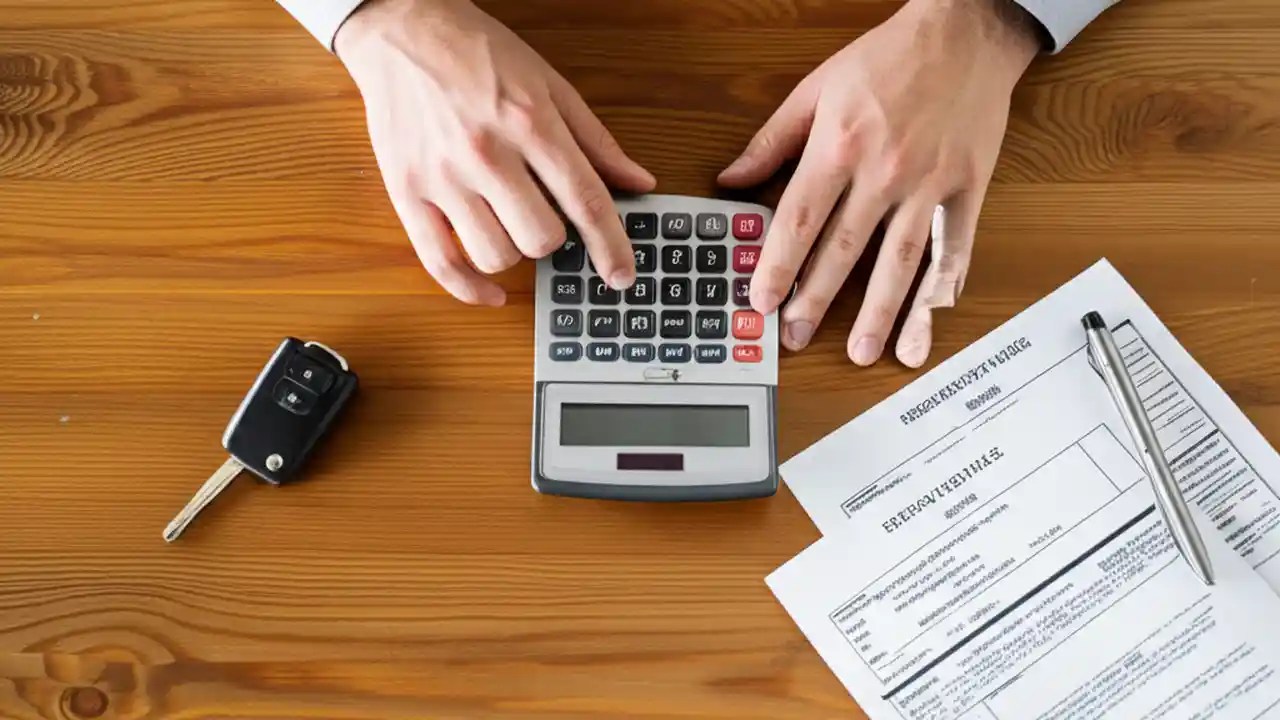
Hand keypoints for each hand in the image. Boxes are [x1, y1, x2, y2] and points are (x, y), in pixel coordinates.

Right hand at [337, 0, 654, 305]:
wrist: (401, 27)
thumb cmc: (478, 52)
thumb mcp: (549, 84)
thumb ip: (595, 140)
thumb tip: (639, 182)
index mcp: (529, 122)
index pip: (584, 200)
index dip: (611, 246)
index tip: (622, 275)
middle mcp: (485, 152)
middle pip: (541, 237)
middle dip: (552, 236)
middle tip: (542, 213)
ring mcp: (441, 176)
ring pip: (496, 255)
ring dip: (512, 251)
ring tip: (506, 222)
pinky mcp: (406, 192)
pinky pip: (440, 263)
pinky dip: (470, 289)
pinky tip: (491, 292)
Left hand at [719, 0, 1039, 366]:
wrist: (963, 32)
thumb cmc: (887, 58)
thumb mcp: (816, 89)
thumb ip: (771, 142)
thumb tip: (730, 181)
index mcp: (840, 146)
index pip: (800, 220)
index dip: (778, 266)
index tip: (761, 302)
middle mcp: (884, 171)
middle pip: (844, 250)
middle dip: (816, 301)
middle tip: (795, 337)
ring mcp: (929, 183)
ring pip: (900, 260)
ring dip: (881, 312)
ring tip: (863, 351)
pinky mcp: (967, 187)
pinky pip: (956, 246)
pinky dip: (944, 287)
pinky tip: (931, 320)